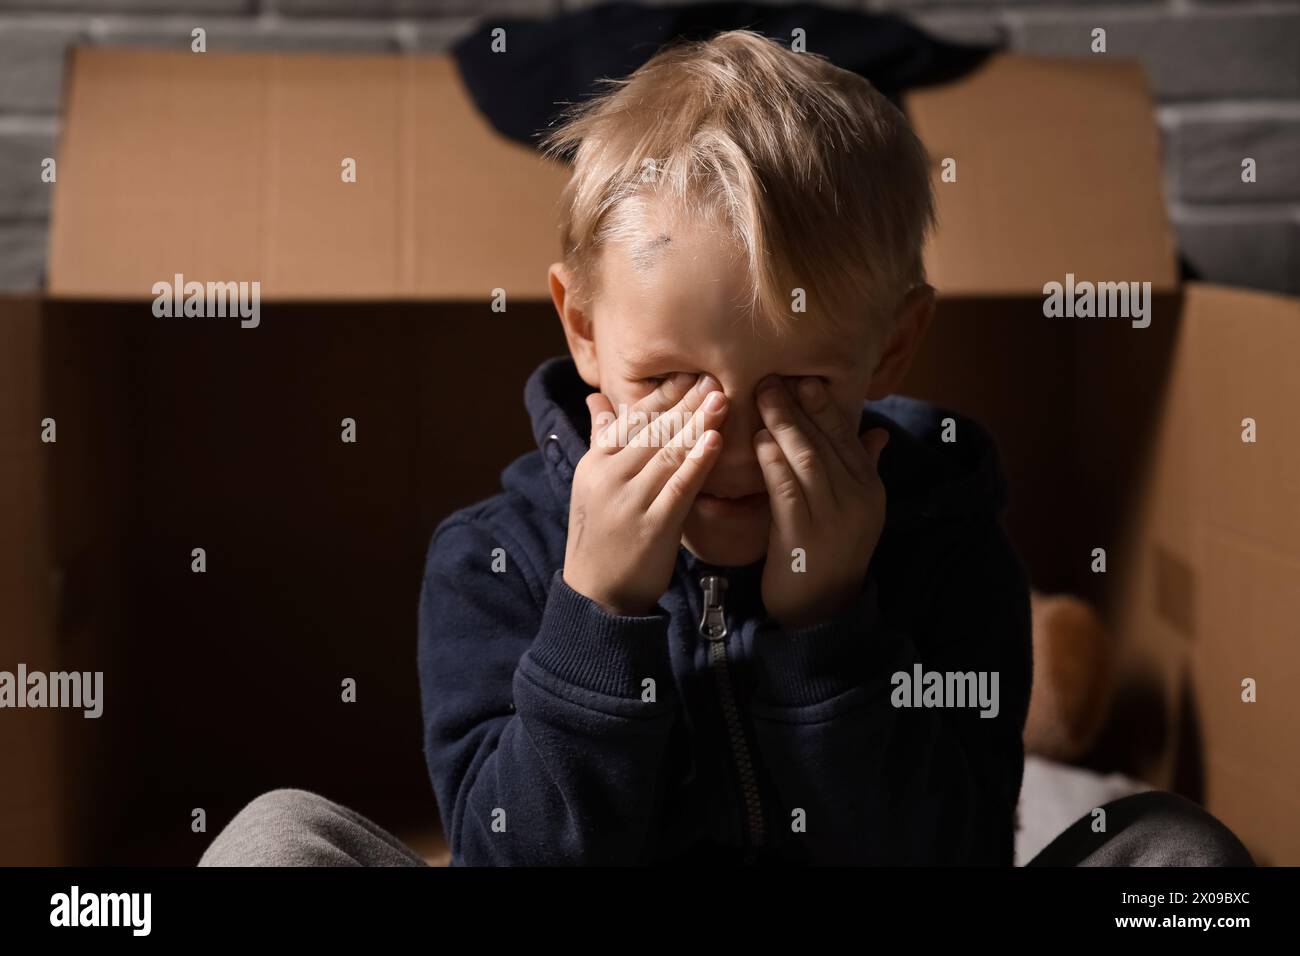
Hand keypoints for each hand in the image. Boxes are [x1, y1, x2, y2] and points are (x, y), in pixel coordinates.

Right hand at [563, 373, 728, 616]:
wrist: (596, 593)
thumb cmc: (599, 536)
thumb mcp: (591, 483)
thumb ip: (600, 438)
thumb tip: (596, 399)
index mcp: (596, 462)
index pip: (632, 418)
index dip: (663, 394)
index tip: (690, 372)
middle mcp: (610, 476)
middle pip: (653, 430)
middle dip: (686, 400)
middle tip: (714, 374)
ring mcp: (631, 501)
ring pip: (668, 452)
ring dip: (697, 423)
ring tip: (722, 397)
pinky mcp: (653, 526)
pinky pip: (679, 488)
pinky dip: (697, 462)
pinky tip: (715, 441)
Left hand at [753, 376, 888, 629]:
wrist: (821, 609)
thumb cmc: (829, 552)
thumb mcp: (854, 510)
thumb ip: (863, 469)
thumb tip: (879, 433)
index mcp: (870, 489)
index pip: (848, 436)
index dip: (825, 406)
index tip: (803, 379)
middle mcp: (858, 499)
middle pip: (826, 442)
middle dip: (797, 407)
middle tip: (770, 380)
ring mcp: (833, 517)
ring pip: (807, 459)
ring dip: (782, 425)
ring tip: (761, 399)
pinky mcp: (804, 536)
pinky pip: (787, 489)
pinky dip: (772, 460)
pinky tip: (758, 441)